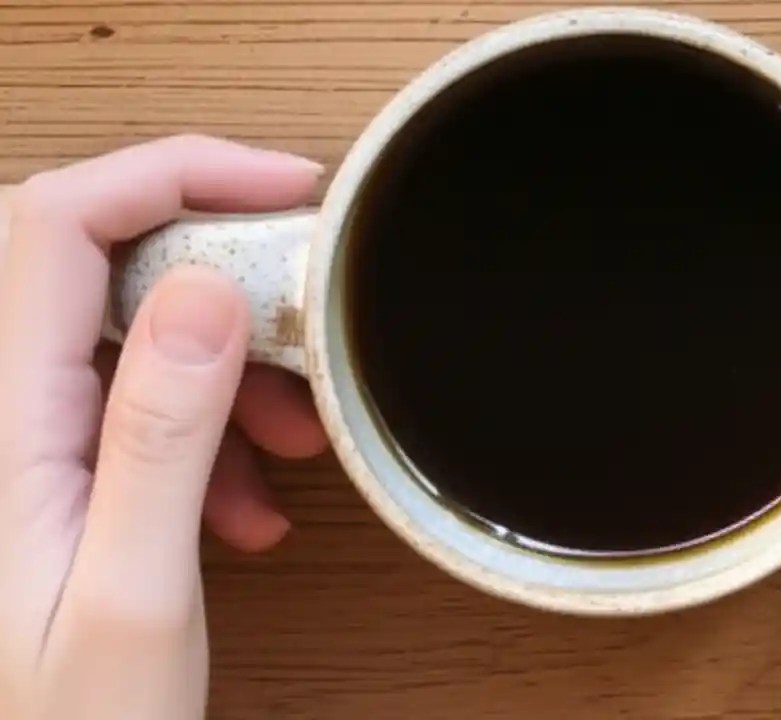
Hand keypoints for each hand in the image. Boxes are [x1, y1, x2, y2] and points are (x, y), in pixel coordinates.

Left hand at [0, 136, 326, 718]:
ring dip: (223, 364)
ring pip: (121, 331)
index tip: (280, 188)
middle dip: (217, 272)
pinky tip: (242, 498)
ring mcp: (14, 441)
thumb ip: (160, 436)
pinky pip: (127, 399)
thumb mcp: (133, 594)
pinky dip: (205, 424)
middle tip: (303, 315)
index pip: (58, 226)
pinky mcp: (44, 470)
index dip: (173, 174)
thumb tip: (204, 294)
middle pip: (91, 260)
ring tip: (288, 443)